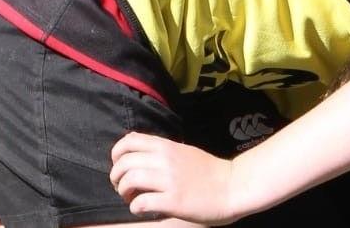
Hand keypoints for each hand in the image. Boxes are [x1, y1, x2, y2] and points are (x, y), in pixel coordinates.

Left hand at [110, 132, 239, 223]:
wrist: (233, 187)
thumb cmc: (210, 172)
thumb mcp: (184, 152)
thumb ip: (162, 150)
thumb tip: (137, 148)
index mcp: (167, 146)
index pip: (129, 140)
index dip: (117, 154)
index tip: (120, 166)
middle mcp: (165, 160)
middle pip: (124, 162)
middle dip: (116, 177)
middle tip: (122, 187)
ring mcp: (169, 180)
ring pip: (129, 180)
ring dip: (123, 191)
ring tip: (131, 198)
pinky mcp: (173, 200)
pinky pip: (141, 202)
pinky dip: (135, 207)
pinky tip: (142, 208)